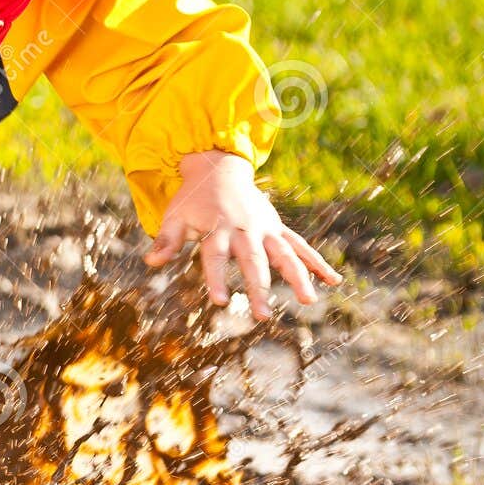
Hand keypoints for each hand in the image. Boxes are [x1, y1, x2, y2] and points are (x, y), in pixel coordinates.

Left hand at [144, 150, 341, 320]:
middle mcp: (245, 230)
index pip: (215, 258)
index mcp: (217, 229)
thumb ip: (167, 240)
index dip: (216, 278)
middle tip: (263, 316)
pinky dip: (317, 262)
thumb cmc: (192, 199)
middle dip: (259, 289)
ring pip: (285, 255)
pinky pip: (300, 246)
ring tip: (308, 302)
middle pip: (254, 262)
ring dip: (298, 277)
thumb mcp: (174, 217)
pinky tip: (333, 281)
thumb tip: (151, 261)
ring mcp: (265, 228)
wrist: (219, 168)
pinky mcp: (277, 228)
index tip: (218, 301)